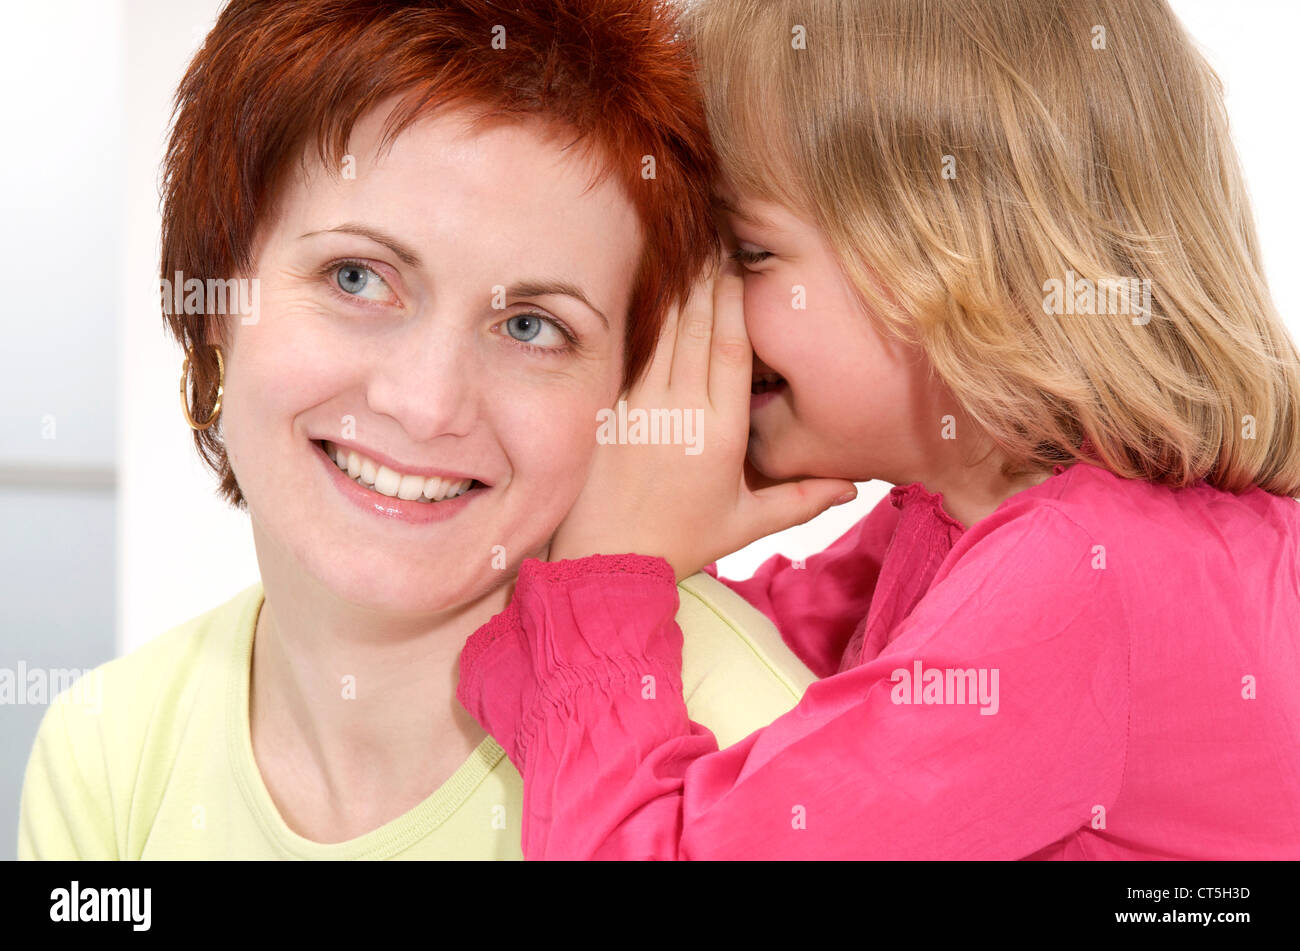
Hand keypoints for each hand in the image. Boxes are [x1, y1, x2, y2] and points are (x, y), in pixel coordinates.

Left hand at [547, 257, 857, 580]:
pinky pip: (627, 353)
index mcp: (720, 432)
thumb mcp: (746, 525)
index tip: (737, 264)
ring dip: (674, 288)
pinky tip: (644, 290)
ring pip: (661, 332)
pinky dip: (639, 319)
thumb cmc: (678, 542)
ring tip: (684, 248)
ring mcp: (639, 406)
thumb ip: (800, 500)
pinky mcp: (606, 408)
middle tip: (714, 236)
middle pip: (697, 328)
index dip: (735, 301)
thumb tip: (852, 490)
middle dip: (706, 279)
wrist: (607, 561)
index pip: (732, 350)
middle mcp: (681, 410)